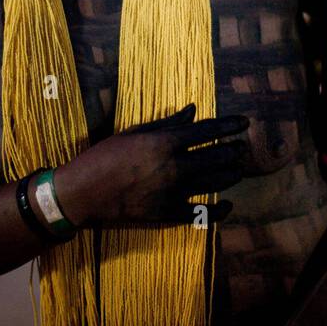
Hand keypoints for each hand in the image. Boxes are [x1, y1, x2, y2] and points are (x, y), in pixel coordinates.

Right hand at [55, 104, 251, 226]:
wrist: (82, 193)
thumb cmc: (103, 157)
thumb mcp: (133, 133)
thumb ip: (166, 123)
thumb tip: (192, 111)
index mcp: (163, 142)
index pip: (207, 131)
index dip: (229, 126)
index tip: (244, 123)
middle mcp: (173, 167)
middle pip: (216, 157)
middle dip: (233, 152)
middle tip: (241, 149)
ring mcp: (172, 193)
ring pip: (214, 183)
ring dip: (230, 176)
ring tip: (237, 170)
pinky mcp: (167, 214)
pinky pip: (202, 214)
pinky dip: (219, 210)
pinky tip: (227, 205)